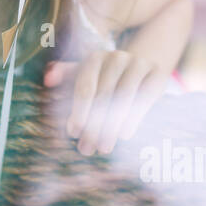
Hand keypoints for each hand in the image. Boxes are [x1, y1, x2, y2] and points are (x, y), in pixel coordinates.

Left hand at [44, 51, 169, 155]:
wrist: (139, 66)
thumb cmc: (104, 76)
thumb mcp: (84, 74)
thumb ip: (66, 76)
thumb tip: (48, 78)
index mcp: (94, 58)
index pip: (85, 87)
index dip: (79, 112)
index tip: (74, 133)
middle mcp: (116, 57)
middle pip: (104, 95)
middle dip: (94, 125)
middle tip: (87, 148)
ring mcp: (138, 64)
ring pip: (125, 98)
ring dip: (113, 126)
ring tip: (104, 147)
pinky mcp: (157, 73)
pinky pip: (145, 98)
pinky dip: (134, 118)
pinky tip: (124, 135)